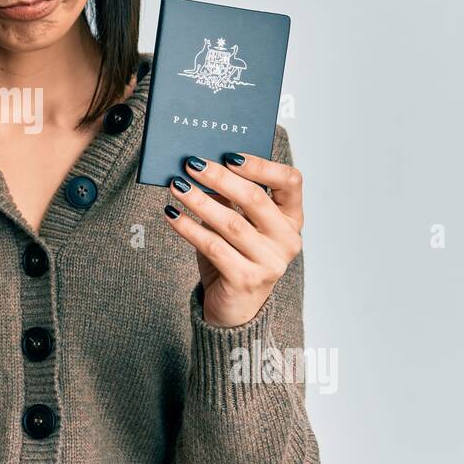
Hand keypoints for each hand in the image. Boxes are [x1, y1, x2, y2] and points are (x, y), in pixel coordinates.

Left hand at [162, 152, 303, 327]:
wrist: (235, 309)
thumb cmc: (236, 256)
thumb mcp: (238, 224)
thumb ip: (229, 197)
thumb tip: (202, 164)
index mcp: (291, 219)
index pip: (290, 181)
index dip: (261, 166)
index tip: (229, 155)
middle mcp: (287, 240)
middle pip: (255, 199)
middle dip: (219, 178)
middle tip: (191, 164)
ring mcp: (270, 262)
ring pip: (230, 223)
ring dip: (199, 200)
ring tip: (176, 185)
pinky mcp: (246, 280)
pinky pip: (213, 246)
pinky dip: (189, 228)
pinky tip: (172, 215)